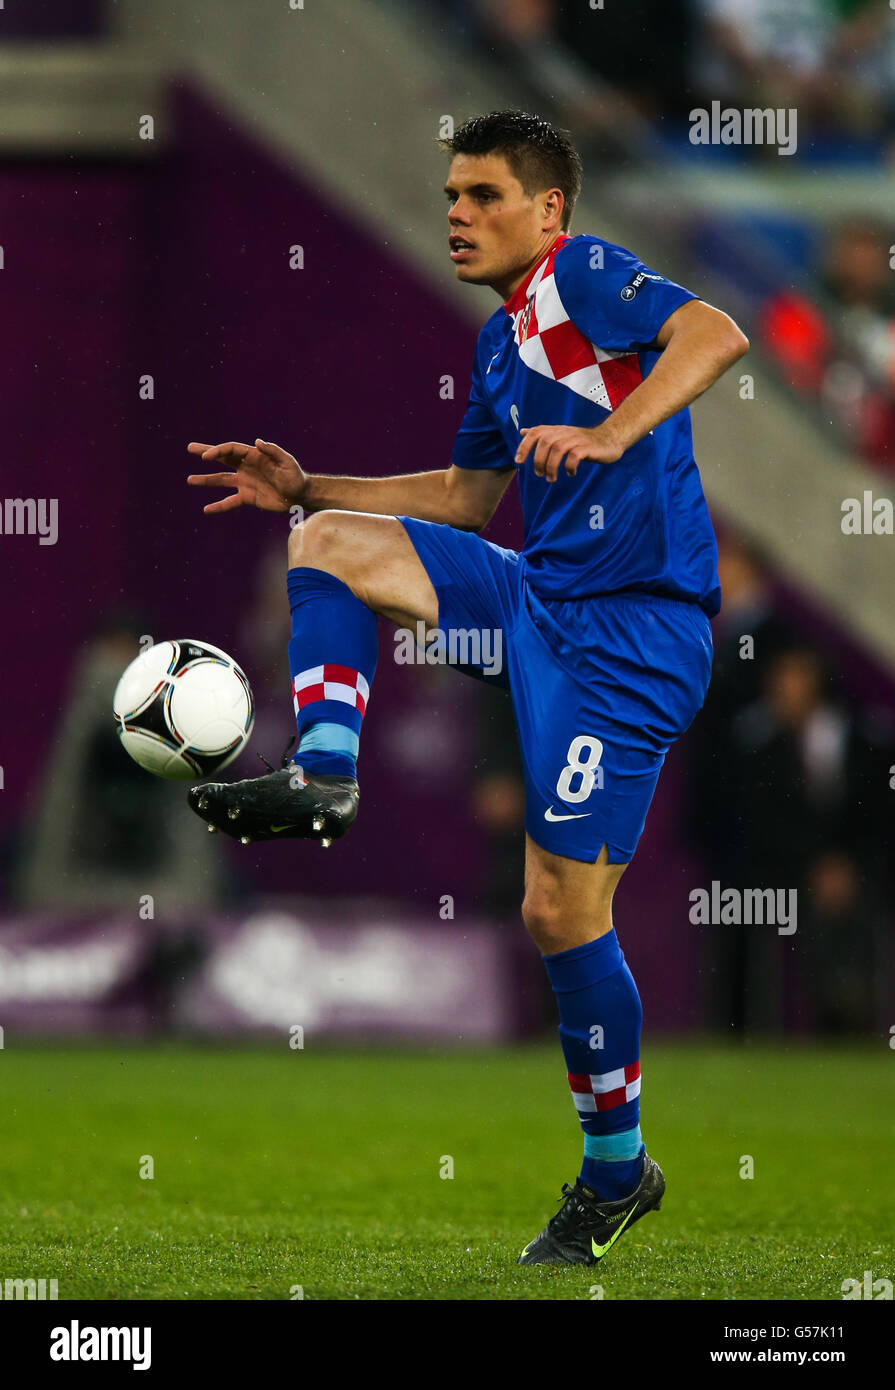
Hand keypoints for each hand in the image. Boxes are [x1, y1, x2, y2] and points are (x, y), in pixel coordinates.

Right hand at [187, 438, 305, 514]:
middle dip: (207, 452)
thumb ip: (273, 451)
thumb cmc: (295, 476)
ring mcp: (245, 482)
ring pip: (221, 480)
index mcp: (254, 456)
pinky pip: (230, 502)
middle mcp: (246, 467)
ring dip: (206, 480)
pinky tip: (206, 509)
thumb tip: (257, 442)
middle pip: (222, 458)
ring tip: (190, 480)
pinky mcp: (247, 497)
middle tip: (190, 447)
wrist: (300, 495)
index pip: (230, 450)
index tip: (205, 457)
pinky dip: (219, 506)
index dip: (217, 451)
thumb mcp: (287, 462)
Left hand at [514, 424, 624, 480]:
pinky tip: (571, 473)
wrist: (610, 438)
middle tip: (539, 474)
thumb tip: (523, 432)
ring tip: (551, 479)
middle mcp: (565, 433)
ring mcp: (577, 439)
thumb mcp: (561, 435)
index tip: (518, 461)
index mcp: (556, 430)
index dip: (524, 446)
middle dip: (538, 460)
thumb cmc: (583, 441)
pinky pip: (574, 457)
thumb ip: (543, 434)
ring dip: (551, 467)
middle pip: (545, 442)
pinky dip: (569, 467)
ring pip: (558, 449)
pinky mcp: (587, 448)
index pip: (536, 432)